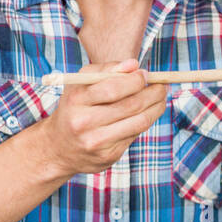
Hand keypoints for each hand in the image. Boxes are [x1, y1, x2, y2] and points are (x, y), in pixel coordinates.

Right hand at [41, 59, 168, 176]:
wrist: (59, 147)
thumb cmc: (75, 107)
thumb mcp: (82, 83)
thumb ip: (107, 70)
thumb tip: (134, 65)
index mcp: (76, 100)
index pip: (113, 88)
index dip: (136, 80)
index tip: (146, 75)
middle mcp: (84, 123)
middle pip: (131, 106)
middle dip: (153, 93)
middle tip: (162, 86)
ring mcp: (96, 142)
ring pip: (139, 122)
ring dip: (157, 108)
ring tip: (161, 99)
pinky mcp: (107, 156)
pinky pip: (135, 135)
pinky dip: (145, 122)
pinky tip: (146, 114)